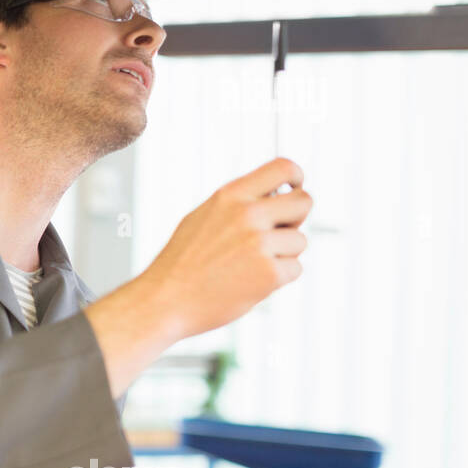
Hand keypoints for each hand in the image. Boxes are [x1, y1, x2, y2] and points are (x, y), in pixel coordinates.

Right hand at [139, 157, 312, 339]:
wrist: (164, 300)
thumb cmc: (181, 263)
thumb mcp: (202, 217)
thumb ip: (237, 204)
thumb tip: (274, 195)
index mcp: (230, 196)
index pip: (283, 168)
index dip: (297, 177)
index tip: (296, 189)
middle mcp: (247, 215)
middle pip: (304, 202)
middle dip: (297, 218)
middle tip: (277, 234)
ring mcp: (259, 244)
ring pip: (299, 240)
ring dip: (284, 254)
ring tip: (250, 265)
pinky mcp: (269, 274)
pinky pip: (294, 268)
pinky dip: (278, 277)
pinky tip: (250, 282)